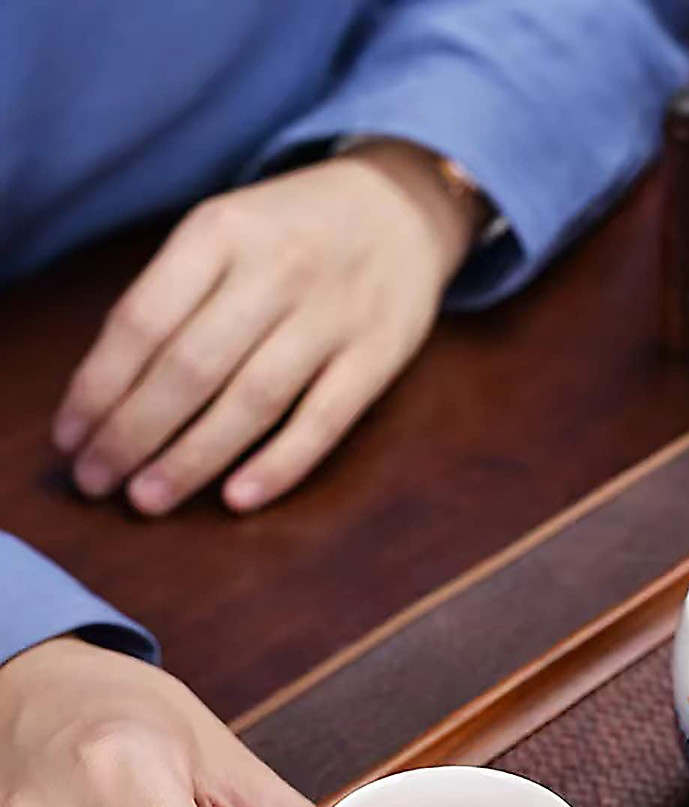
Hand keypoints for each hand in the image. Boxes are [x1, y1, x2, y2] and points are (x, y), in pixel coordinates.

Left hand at [53, 141, 479, 514]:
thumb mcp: (225, 231)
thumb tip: (109, 392)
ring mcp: (332, 316)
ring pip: (252, 401)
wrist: (401, 207)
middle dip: (133, 433)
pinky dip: (279, 465)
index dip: (98, 387)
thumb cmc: (292, 233)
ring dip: (192, 458)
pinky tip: (236, 499)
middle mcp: (277, 270)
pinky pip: (323, 422)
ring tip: (148, 499)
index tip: (70, 439)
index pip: (143, 321)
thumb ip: (175, 294)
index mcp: (221, 231)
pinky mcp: (377, 357)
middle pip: (191, 368)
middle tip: (98, 482)